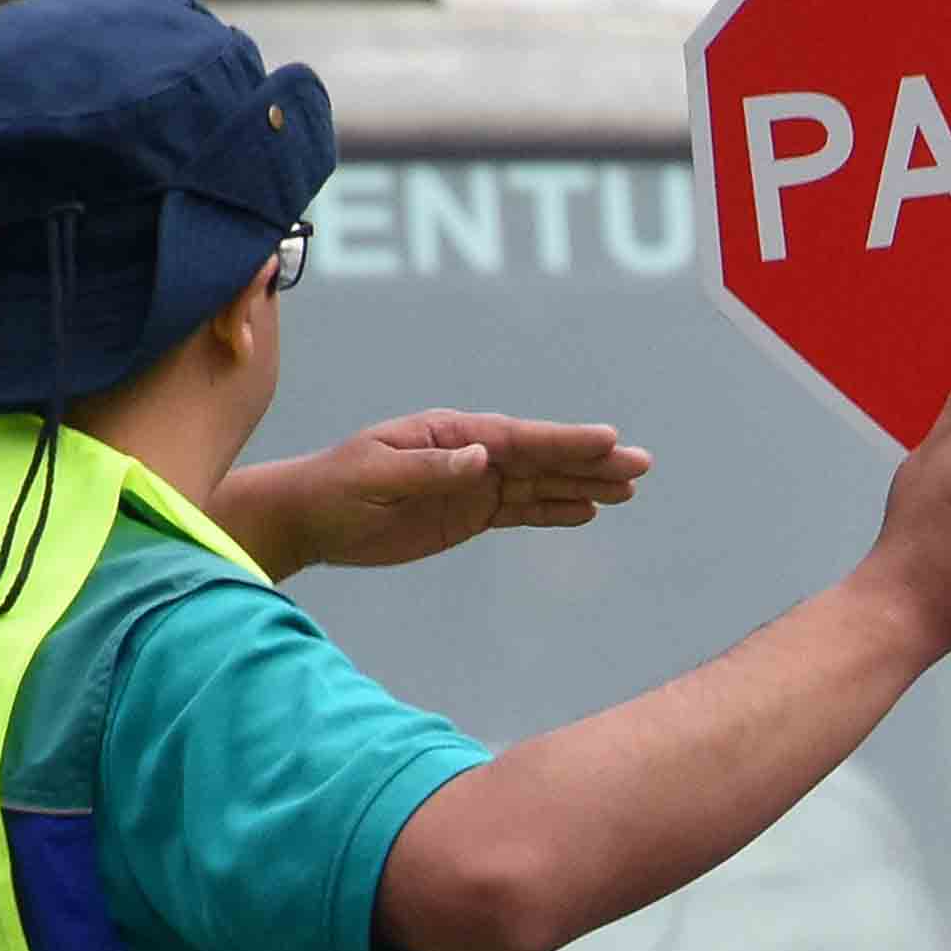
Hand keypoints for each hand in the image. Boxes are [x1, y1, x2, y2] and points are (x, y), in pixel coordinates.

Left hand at [222, 411, 651, 577]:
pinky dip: (555, 511)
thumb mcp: (376, 476)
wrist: (309, 517)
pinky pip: (521, 511)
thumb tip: (483, 458)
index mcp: (449, 433)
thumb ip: (431, 469)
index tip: (606, 440)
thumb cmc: (335, 488)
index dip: (563, 440)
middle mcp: (469, 452)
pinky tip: (588, 512)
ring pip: (540, 484)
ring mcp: (472, 483)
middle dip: (591, 460)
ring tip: (630, 489)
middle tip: (641, 464)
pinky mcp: (468, 513)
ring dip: (584, 485)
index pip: (516, 438)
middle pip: (541, 456)